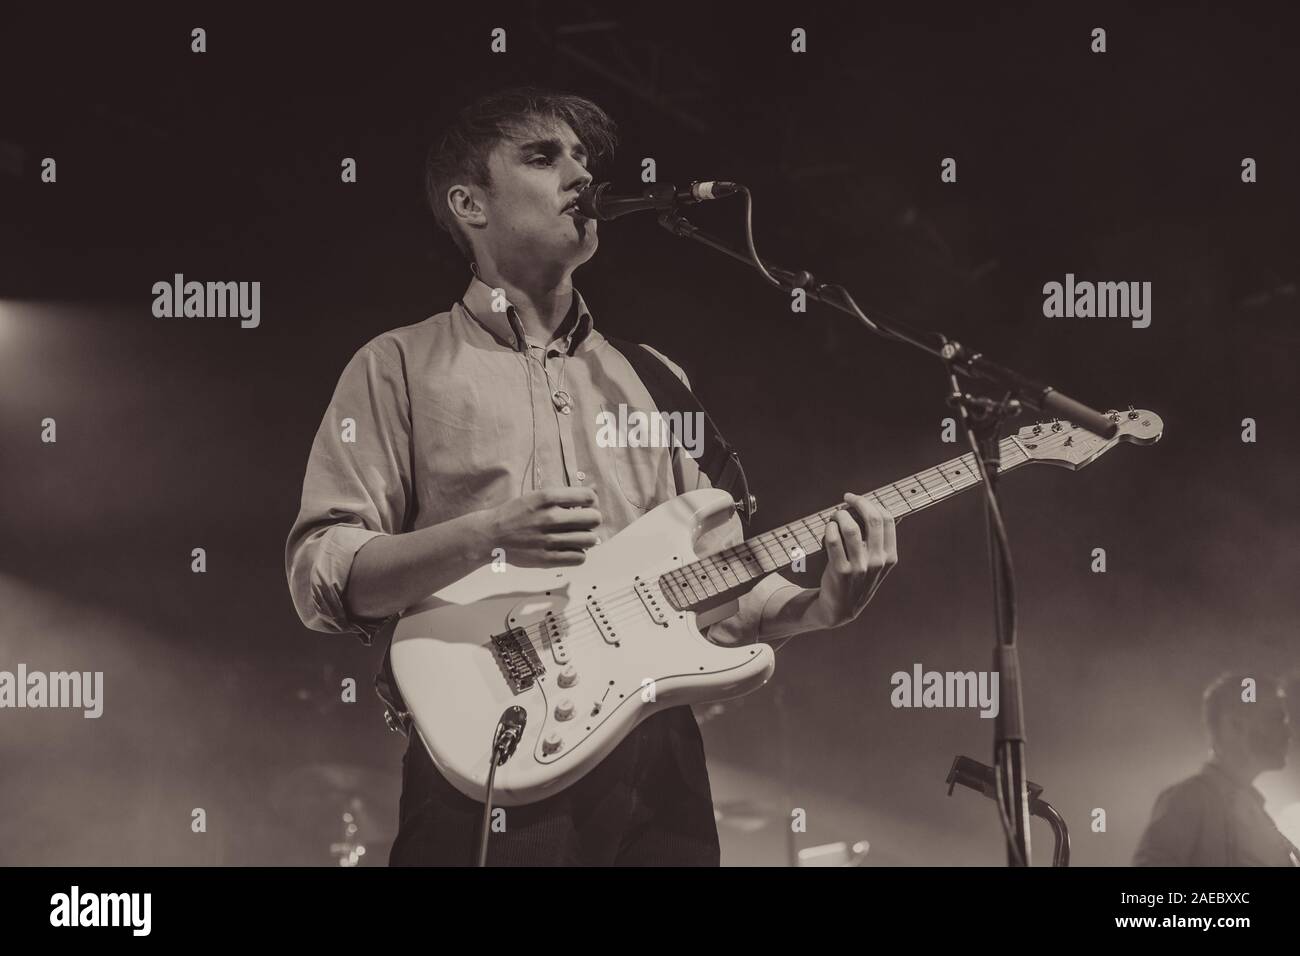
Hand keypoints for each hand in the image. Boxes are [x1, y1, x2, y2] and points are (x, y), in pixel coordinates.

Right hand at [481, 487, 602, 567]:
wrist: (491, 535)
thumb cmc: (515, 514)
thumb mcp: (537, 496)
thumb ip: (564, 496)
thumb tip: (593, 493)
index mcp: (547, 498)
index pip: (588, 497)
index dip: (591, 501)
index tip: (586, 506)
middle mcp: (550, 517)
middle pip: (593, 518)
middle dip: (592, 520)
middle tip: (584, 523)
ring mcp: (548, 540)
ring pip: (589, 540)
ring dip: (587, 538)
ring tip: (577, 537)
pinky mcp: (547, 559)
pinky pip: (579, 558)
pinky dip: (579, 554)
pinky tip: (570, 549)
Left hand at [811, 492, 897, 628]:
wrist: (841, 608)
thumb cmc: (858, 579)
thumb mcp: (877, 564)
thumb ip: (880, 541)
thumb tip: (884, 511)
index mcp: (890, 556)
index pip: (888, 520)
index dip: (871, 504)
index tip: (857, 499)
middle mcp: (878, 561)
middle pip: (873, 519)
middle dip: (858, 502)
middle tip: (846, 498)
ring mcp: (860, 567)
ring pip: (851, 528)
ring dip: (840, 514)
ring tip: (835, 515)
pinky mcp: (841, 571)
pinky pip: (834, 541)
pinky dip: (829, 528)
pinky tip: (828, 528)